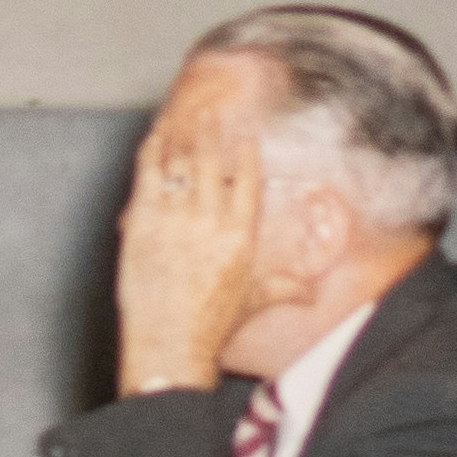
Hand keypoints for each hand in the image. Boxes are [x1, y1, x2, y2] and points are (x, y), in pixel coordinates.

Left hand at [116, 90, 266, 395]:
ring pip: (179, 161)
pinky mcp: (144, 223)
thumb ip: (285, 288)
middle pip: (212, 159)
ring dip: (181, 134)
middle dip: (211, 129)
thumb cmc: (211, 327)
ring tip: (182, 117)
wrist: (170, 346)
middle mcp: (211, 221)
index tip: (244, 129)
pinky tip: (153, 138)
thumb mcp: (254, 302)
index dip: (246, 148)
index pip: (248, 177)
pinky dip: (151, 152)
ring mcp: (175, 219)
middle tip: (210, 110)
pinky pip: (147, 175)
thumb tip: (312, 293)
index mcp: (241, 234)